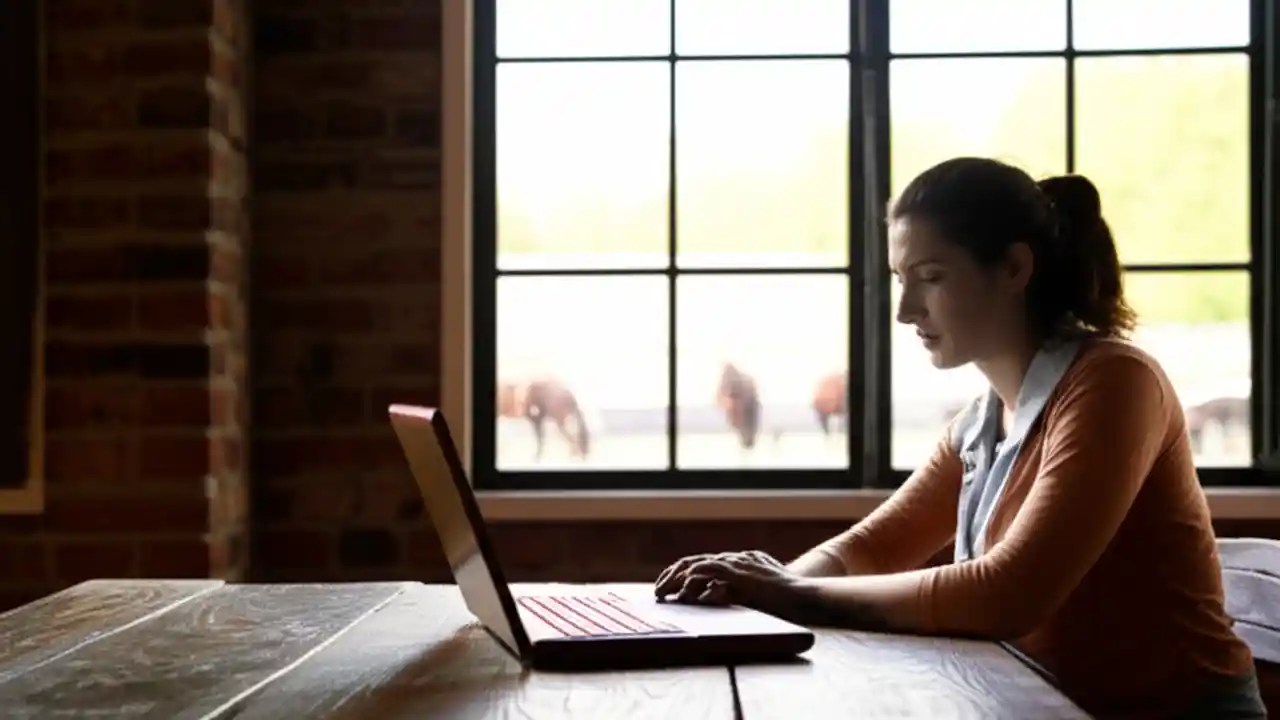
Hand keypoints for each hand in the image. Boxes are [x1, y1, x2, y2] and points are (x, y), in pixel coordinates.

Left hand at [653, 551, 801, 616]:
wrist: (803, 595)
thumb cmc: (783, 599)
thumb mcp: (755, 593)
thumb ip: (734, 591)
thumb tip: (709, 596)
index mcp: (737, 562)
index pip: (701, 564)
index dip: (681, 575)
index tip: (667, 588)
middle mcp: (734, 559)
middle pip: (693, 561)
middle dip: (671, 575)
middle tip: (657, 591)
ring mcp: (736, 563)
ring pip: (696, 565)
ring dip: (676, 578)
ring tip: (662, 592)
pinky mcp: (739, 572)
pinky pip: (710, 571)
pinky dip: (693, 579)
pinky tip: (682, 590)